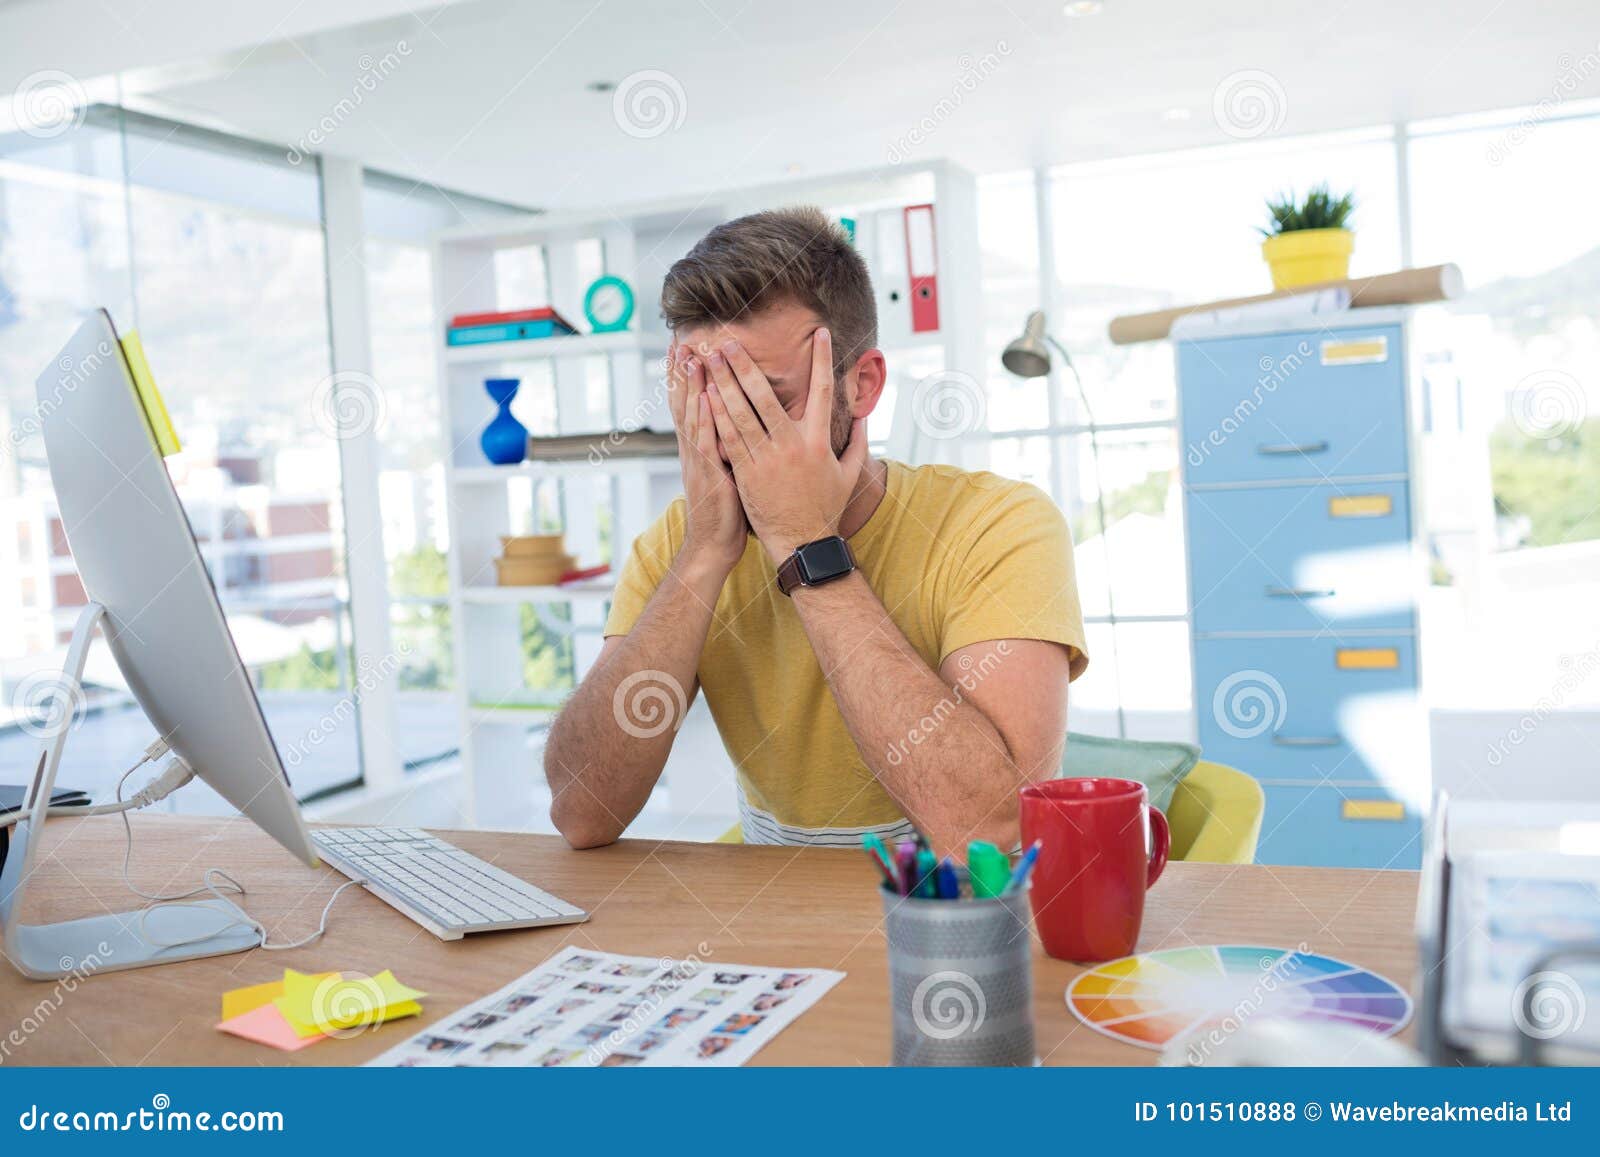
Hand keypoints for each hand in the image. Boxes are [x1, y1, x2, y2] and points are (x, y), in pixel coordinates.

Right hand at [666, 342, 747, 576]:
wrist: (714, 545)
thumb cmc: (727, 510)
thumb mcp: (726, 470)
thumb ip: (728, 444)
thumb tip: (740, 422)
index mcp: (699, 446)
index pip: (689, 403)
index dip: (685, 376)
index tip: (684, 347)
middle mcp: (693, 449)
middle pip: (683, 402)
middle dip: (681, 371)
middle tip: (680, 339)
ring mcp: (698, 461)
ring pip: (691, 416)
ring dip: (689, 386)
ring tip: (690, 355)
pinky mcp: (709, 476)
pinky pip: (705, 443)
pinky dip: (704, 419)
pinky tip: (705, 397)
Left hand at [703, 328, 867, 563]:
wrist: (803, 544)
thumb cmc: (825, 509)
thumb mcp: (850, 475)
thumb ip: (858, 444)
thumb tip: (863, 419)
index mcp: (819, 440)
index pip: (822, 391)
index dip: (823, 360)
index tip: (820, 333)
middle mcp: (792, 445)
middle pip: (765, 395)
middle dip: (745, 365)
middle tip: (730, 341)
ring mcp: (767, 458)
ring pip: (741, 412)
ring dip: (723, 382)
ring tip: (710, 360)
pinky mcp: (746, 472)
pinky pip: (728, 437)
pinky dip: (717, 414)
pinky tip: (705, 394)